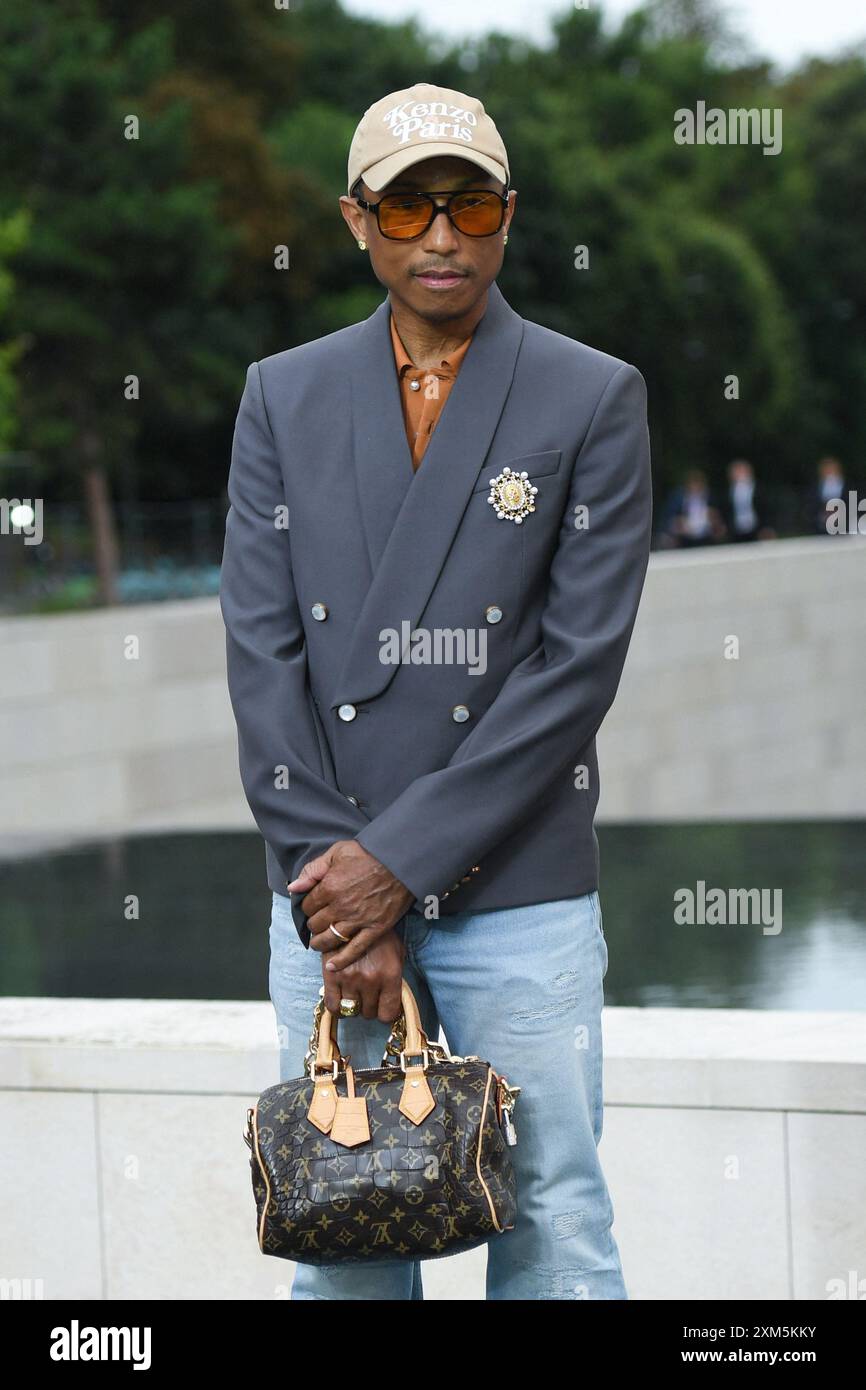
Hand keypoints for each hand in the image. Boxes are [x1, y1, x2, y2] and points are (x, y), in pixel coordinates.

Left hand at [289, 840, 413, 968]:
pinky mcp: (375, 929)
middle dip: (314, 924)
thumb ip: (313, 870)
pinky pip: (355, 949)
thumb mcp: (337, 852)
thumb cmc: (369, 853)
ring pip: (330, 939)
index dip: (308, 906)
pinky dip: (342, 960)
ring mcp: (358, 920)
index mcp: (329, 887)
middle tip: (318, 922)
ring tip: (318, 943)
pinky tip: (332, 966)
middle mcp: (341, 907)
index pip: (307, 906)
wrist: (401, 860)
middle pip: (316, 924)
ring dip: (320, 943)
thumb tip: (293, 887)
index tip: (314, 906)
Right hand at [322, 928, 405, 1022]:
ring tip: (355, 994)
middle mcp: (371, 979)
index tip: (383, 1008)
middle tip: (368, 996)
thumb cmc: (379, 934)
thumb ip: (395, 978)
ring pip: (351, 1010)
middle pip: (368, 1013)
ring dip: (353, 1006)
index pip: (388, 1014)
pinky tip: (340, 1000)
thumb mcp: (397, 952)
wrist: (356, 911)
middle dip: (369, 1007)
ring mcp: (350, 978)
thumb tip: (393, 1003)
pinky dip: (336, 1008)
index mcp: (390, 974)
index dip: (385, 1013)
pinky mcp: (331, 975)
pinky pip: (332, 1005)